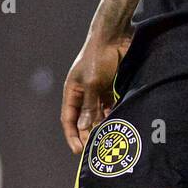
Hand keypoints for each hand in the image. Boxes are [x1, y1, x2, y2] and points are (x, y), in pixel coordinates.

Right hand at [61, 36, 130, 153]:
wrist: (114, 36)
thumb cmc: (99, 57)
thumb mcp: (93, 82)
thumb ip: (90, 105)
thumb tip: (86, 127)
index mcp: (72, 91)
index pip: (69, 119)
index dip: (72, 135)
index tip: (78, 151)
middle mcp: (83, 92)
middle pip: (83, 119)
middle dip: (87, 134)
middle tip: (96, 150)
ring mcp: (96, 90)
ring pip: (97, 114)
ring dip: (101, 126)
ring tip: (107, 141)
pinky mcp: (110, 87)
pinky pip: (109, 106)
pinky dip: (112, 115)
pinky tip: (118, 125)